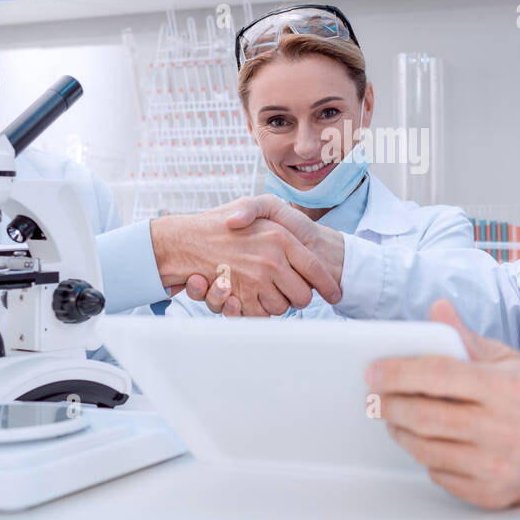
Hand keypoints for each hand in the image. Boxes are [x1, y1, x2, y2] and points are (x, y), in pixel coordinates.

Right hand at [150, 197, 340, 317]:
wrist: (184, 239)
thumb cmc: (222, 220)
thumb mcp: (258, 204)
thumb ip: (285, 215)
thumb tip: (299, 241)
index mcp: (281, 238)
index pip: (315, 269)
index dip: (328, 285)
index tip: (335, 294)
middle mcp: (271, 261)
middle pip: (302, 297)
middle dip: (299, 297)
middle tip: (290, 290)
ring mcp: (255, 281)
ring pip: (281, 308)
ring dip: (276, 303)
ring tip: (263, 288)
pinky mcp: (239, 298)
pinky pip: (260, 315)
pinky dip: (257, 311)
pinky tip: (248, 296)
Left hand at [366, 299, 519, 507]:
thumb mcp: (507, 360)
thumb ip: (467, 339)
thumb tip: (437, 309)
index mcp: (507, 389)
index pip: (439, 375)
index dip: (399, 372)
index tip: (374, 371)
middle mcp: (504, 429)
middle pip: (426, 416)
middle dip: (391, 404)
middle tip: (375, 396)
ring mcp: (497, 465)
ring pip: (427, 450)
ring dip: (401, 431)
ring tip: (394, 416)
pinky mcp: (491, 493)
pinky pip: (440, 475)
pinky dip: (426, 457)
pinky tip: (426, 441)